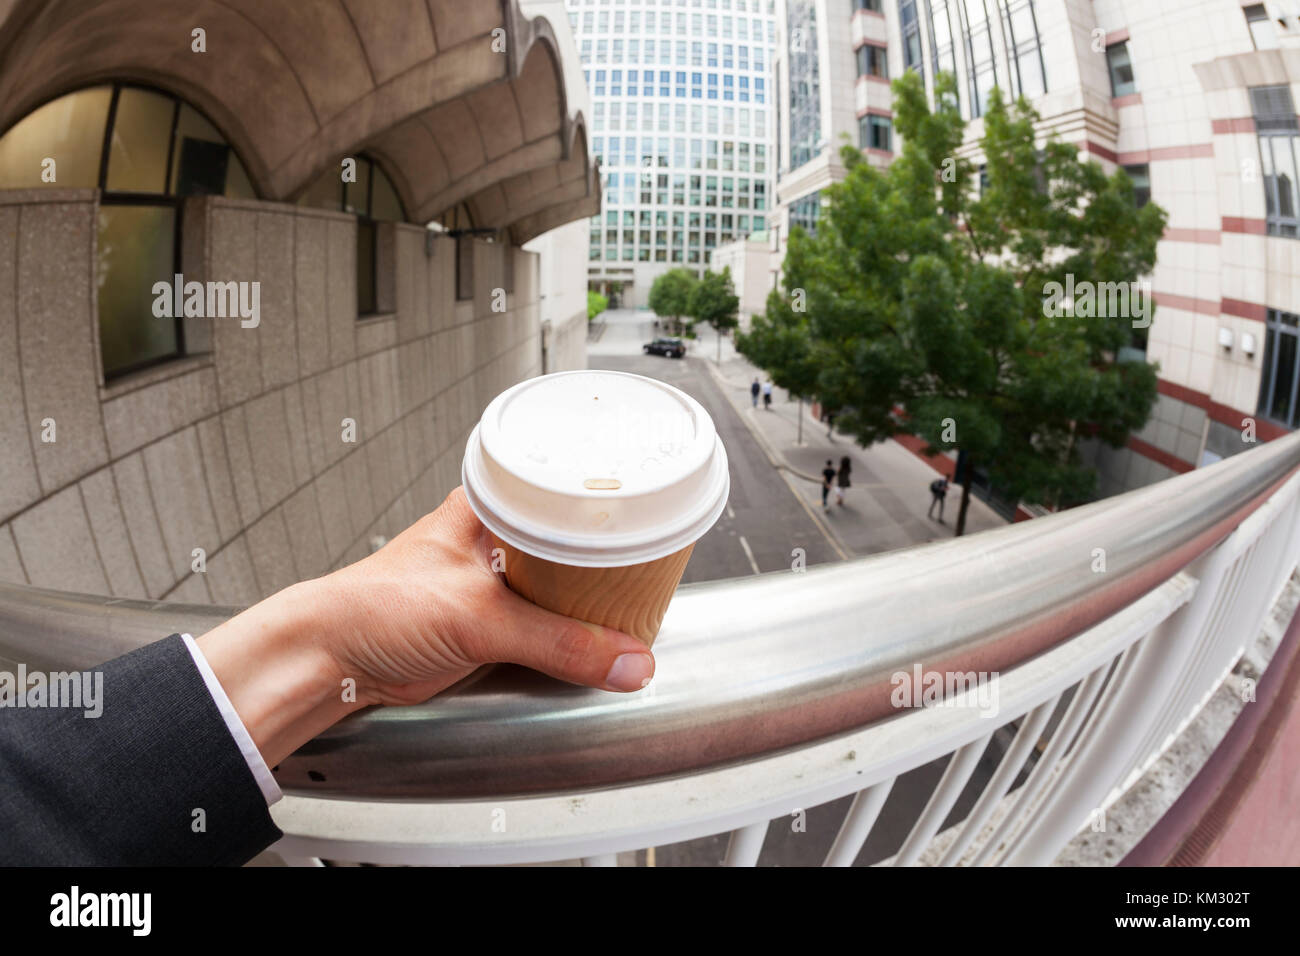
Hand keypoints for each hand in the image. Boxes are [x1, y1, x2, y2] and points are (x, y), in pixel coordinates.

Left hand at [197, 488, 655, 766]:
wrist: (333, 661)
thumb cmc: (374, 607)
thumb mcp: (479, 618)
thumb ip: (557, 643)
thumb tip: (624, 659)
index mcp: (487, 506)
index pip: (561, 486)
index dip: (605, 494)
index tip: (650, 508)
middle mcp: (493, 536)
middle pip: (570, 538)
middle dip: (607, 554)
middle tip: (651, 561)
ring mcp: (493, 580)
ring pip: (560, 581)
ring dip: (589, 597)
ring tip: (633, 599)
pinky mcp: (491, 623)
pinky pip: (546, 622)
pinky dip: (570, 632)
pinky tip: (592, 635)